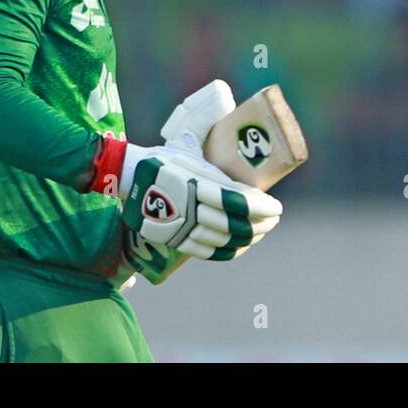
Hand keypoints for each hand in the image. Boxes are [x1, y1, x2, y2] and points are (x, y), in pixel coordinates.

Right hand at [121, 145, 281, 260]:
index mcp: (199, 184)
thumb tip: (244, 158)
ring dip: (248, 239)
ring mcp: (182, 226)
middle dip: (261, 225)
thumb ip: (218, 165)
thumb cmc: (165, 159)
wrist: (130, 175)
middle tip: (273, 221)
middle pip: (236, 224)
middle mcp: (192, 207)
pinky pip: (206, 251)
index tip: (277, 209)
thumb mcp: (192, 155)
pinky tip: (240, 247)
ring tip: (260, 232)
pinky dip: (227, 251)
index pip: (241, 202)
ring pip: (224, 240)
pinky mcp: (174, 239)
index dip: (263, 209)